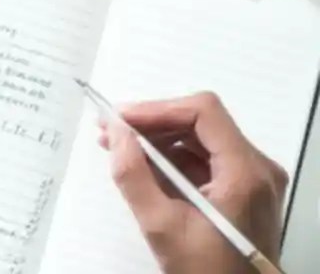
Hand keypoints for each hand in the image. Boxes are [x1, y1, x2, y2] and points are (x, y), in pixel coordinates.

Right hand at [99, 92, 288, 273]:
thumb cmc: (206, 272)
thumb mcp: (161, 226)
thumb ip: (134, 175)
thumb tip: (116, 132)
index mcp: (244, 173)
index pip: (203, 113)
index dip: (157, 109)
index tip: (120, 120)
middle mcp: (257, 168)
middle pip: (201, 123)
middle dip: (153, 124)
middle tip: (110, 132)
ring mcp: (253, 178)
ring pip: (201, 139)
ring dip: (159, 140)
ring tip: (120, 149)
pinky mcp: (244, 189)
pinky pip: (205, 160)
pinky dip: (173, 159)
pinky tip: (143, 169)